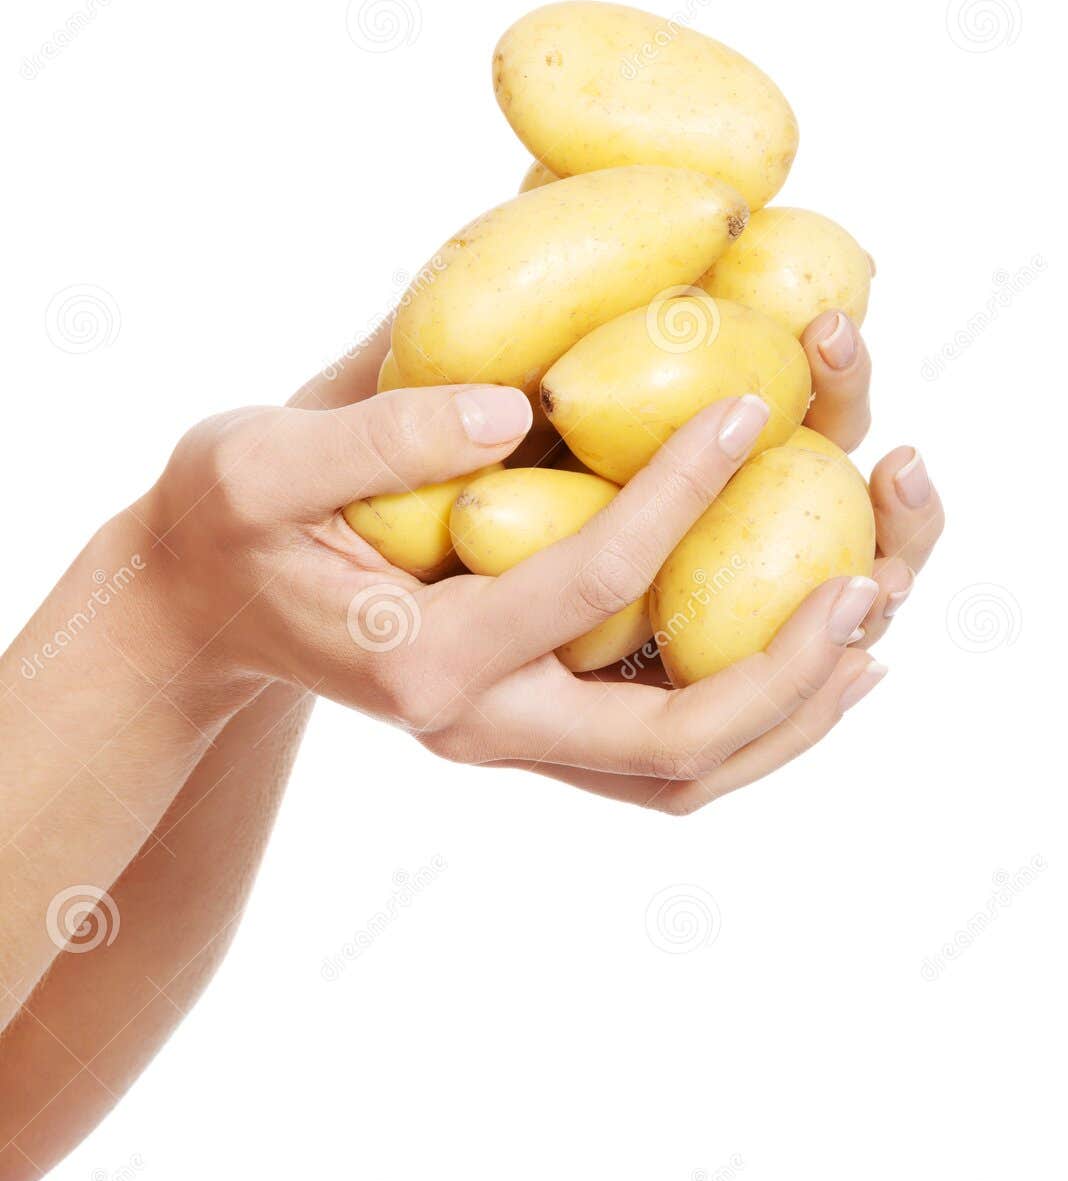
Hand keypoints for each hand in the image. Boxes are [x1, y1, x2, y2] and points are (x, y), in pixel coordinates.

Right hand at [136, 310, 941, 814]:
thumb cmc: (222, 523)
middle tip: (865, 588)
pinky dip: (745, 713)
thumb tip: (513, 406)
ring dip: (785, 716)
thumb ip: (375, 435)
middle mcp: (475, 724)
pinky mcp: (526, 725)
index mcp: (420, 658)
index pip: (583, 585)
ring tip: (867, 626)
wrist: (201, 609)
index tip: (751, 409)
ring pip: (675, 774)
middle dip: (782, 677)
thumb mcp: (255, 460)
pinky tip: (800, 642)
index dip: (678, 496)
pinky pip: (657, 750)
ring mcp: (505, 739)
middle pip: (666, 748)